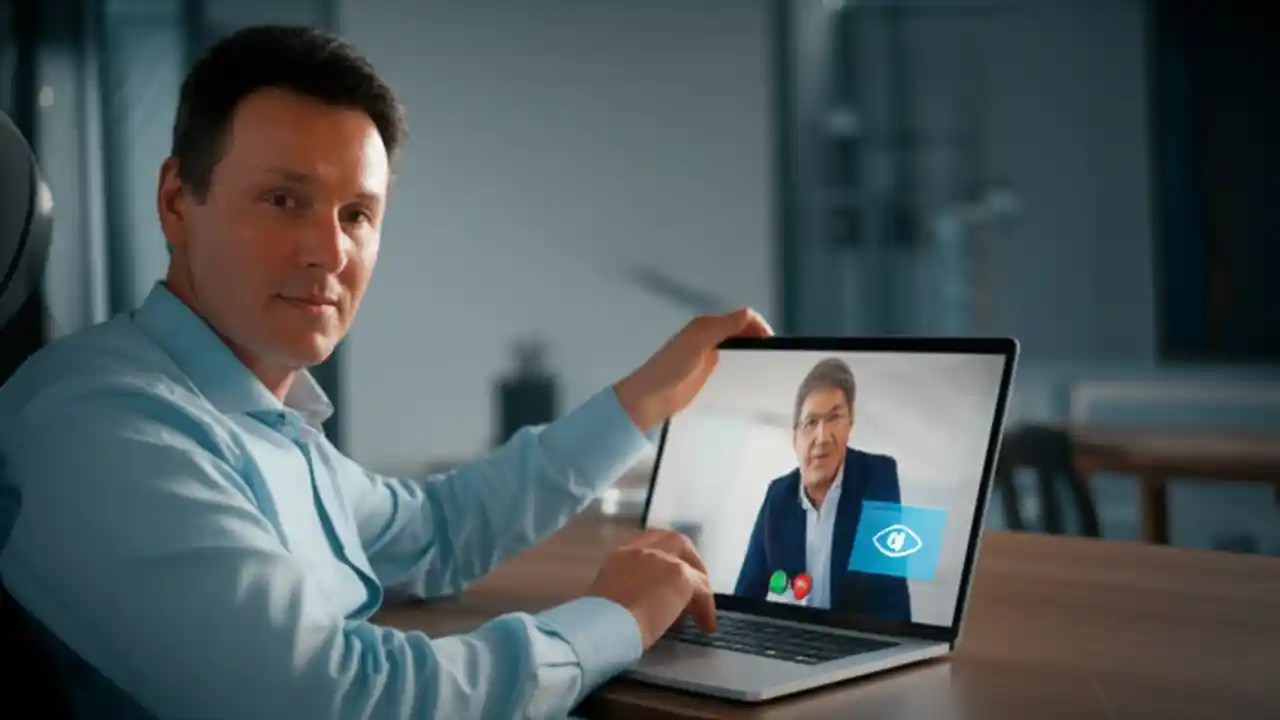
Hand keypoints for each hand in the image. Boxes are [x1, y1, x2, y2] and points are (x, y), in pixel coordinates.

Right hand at [584, 529, 716, 648]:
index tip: (669, 572)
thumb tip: (639, 607)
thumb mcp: (605, 600)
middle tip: (695, 582)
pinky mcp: (680, 576)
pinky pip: (702, 590)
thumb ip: (622, 594)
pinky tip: (705, 626)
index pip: (647, 543)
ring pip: (690, 565)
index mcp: (619, 557)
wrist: (603, 626)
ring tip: (701, 610)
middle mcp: (641, 552)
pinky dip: (705, 608)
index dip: (663, 555)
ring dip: (698, 585)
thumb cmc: (596, 623)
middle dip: (688, 559)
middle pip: (674, 541)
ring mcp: (662, 560)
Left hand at [614, 307, 772, 432]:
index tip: (773, 345)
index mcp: (705, 326)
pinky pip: (731, 363)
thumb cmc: (670, 370)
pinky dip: (743, 366)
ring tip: (767, 368)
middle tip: (774, 358)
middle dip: (758, 339)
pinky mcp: (707, 373)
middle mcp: (708, 337)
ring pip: (738, 347)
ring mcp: (707, 355)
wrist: (648, 400)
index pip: (742, 318)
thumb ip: (721, 327)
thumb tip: (749, 313)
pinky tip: (751, 379)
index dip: (759, 327)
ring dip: (752, 352)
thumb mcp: (696, 344)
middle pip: (741, 331)